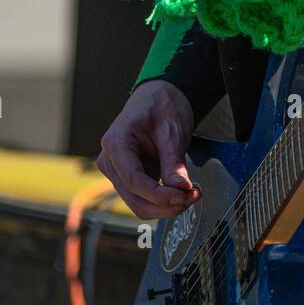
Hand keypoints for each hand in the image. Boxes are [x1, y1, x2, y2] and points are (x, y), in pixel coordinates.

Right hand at [97, 79, 200, 218]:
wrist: (158, 98)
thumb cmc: (161, 107)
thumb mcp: (171, 132)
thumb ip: (173, 162)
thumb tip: (181, 189)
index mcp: (115, 143)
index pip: (134, 180)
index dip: (159, 195)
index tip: (183, 195)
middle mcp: (110, 160)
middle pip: (135, 198)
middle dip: (165, 204)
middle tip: (193, 196)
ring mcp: (117, 171)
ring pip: (139, 204)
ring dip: (165, 206)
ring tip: (191, 194)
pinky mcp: (128, 178)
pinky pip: (143, 199)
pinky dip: (163, 201)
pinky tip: (182, 192)